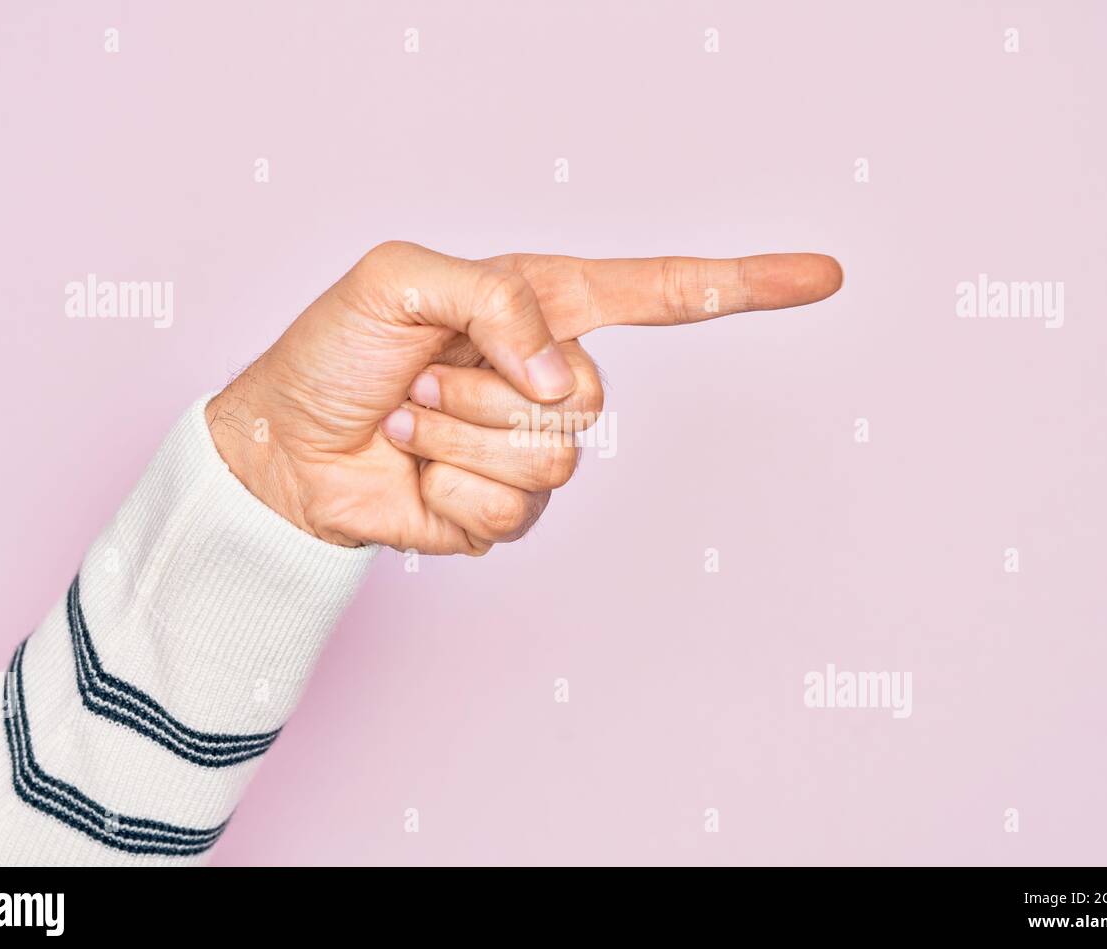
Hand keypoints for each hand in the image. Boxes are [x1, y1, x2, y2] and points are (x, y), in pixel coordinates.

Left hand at [207, 241, 841, 553]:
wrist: (285, 444)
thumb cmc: (336, 348)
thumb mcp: (399, 280)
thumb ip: (497, 300)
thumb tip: (562, 376)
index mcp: (543, 308)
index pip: (661, 294)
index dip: (741, 286)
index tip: (821, 278)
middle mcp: (551, 379)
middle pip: (592, 399)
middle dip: (486, 391)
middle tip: (424, 376)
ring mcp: (533, 451)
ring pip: (550, 460)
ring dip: (458, 437)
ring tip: (412, 417)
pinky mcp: (506, 513)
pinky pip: (512, 512)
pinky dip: (448, 491)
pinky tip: (416, 470)